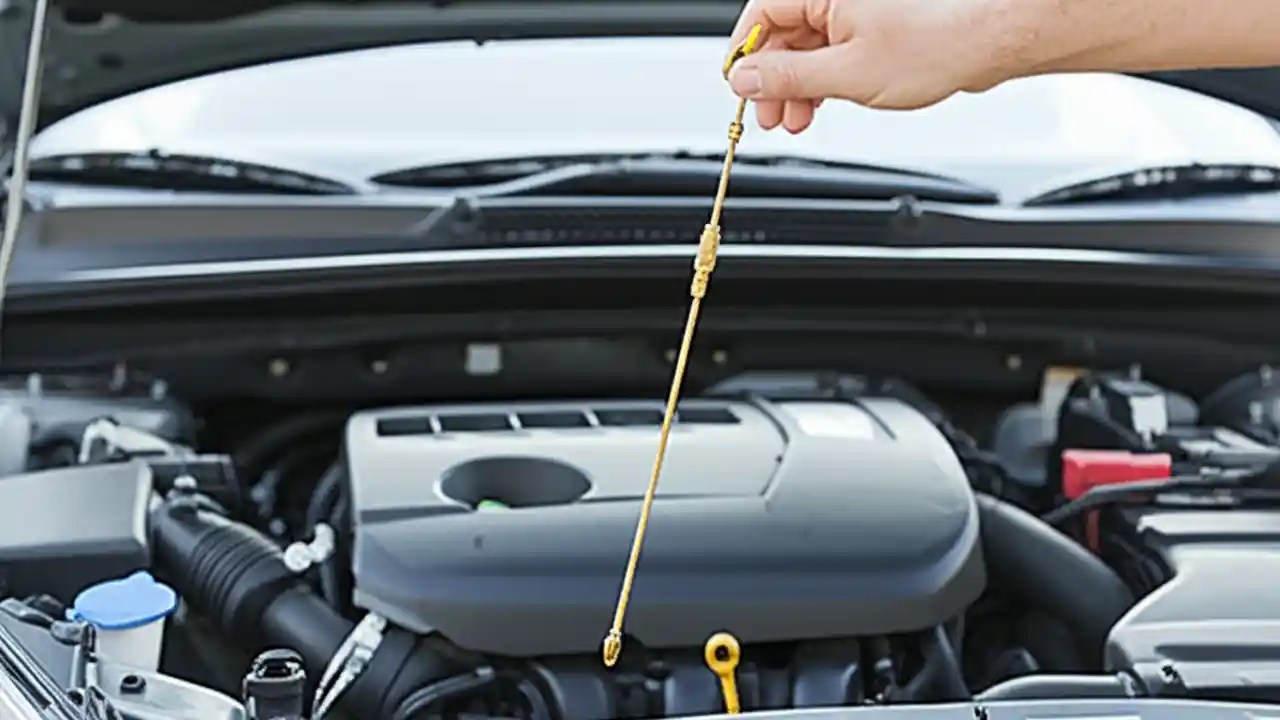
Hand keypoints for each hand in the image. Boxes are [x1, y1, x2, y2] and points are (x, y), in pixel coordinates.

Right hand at [726, 0, 1020, 132]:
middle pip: (781, 31)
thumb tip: (745, 79)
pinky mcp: (871, 25)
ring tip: (799, 119)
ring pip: (805, 44)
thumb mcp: (845, 73)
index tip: (742, 90)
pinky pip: (830, 49)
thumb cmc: (933, 44)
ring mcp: (854, 8)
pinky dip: (821, 78)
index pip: (761, 14)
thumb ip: (787, 77)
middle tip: (772, 116)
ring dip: (796, 85)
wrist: (988, 41)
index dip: (746, 56)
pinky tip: (820, 103)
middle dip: (773, 79)